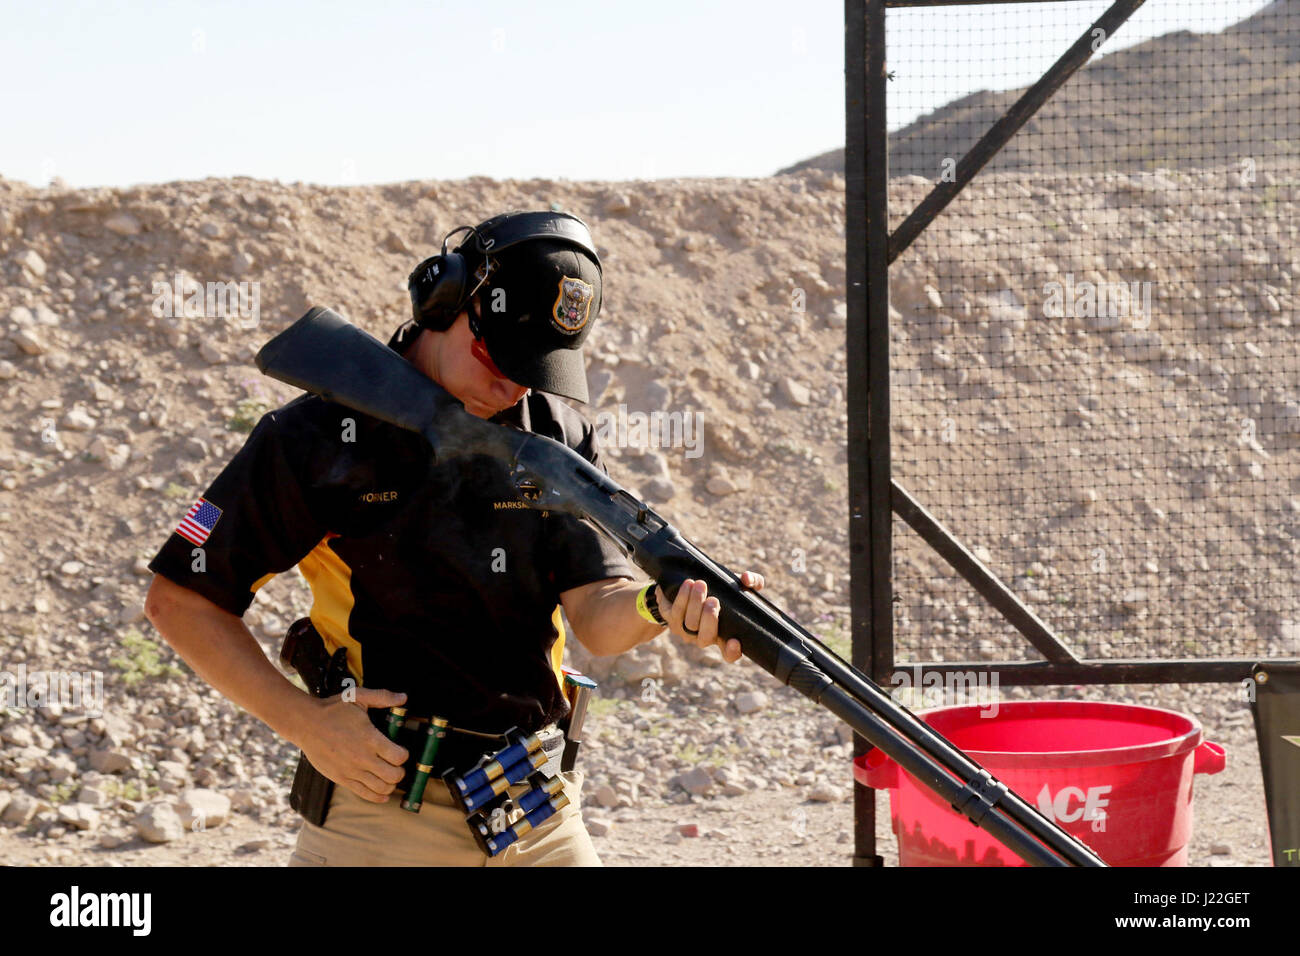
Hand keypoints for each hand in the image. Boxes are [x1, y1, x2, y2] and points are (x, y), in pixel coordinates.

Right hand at [296, 687, 409, 803]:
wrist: (305, 724)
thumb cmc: (333, 709)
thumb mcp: (358, 696)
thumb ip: (383, 696)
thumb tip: (404, 697)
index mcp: (369, 738)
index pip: (399, 757)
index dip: (404, 755)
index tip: (400, 750)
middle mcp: (362, 758)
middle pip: (394, 776)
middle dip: (400, 771)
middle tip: (397, 765)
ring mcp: (351, 771)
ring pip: (381, 788)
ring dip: (391, 784)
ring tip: (389, 776)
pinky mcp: (341, 779)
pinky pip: (364, 794)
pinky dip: (378, 796)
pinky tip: (384, 793)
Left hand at [655, 571, 764, 664]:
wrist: (688, 583)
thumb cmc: (720, 589)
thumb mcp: (738, 585)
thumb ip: (752, 581)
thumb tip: (747, 579)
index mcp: (724, 635)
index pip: (729, 654)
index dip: (732, 652)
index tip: (735, 641)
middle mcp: (704, 637)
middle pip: (705, 638)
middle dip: (709, 620)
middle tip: (714, 600)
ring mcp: (686, 630)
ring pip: (689, 624)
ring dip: (695, 604)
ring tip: (701, 584)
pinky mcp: (671, 619)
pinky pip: (675, 612)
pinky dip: (682, 598)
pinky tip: (688, 584)